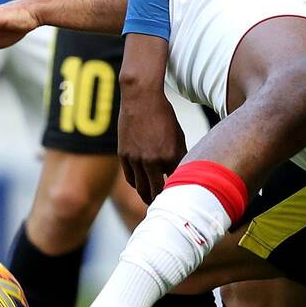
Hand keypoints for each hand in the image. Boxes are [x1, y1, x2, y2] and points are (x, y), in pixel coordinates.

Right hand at [118, 82, 186, 203]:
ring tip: (152, 202)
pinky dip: (136, 185)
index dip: (179, 192)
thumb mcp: (178, 136)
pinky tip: (141, 186)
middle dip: (162, 201)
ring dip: (147, 197)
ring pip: (141, 189)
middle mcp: (153, 160)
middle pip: (157, 192)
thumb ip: (178, 157)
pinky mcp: (124, 155)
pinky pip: (130, 178)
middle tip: (166, 208)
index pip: (176, 183)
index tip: (182, 201)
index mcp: (171, 156)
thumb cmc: (164, 116)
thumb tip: (179, 174)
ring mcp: (136, 159)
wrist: (141, 98)